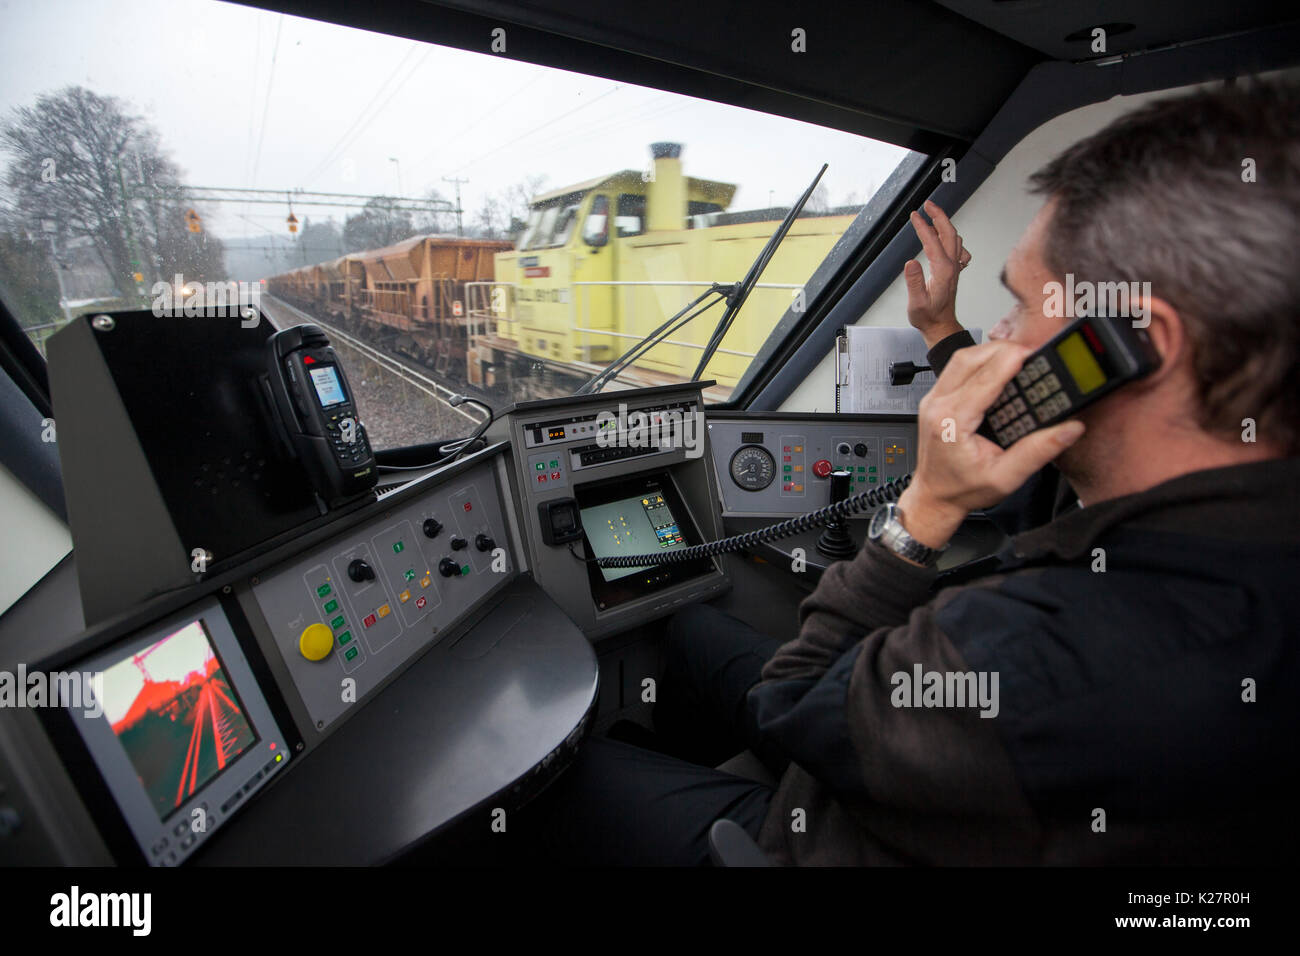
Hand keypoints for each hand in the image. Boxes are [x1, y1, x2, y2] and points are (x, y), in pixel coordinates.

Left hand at [896, 341, 1086, 549]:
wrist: (935, 498)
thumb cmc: (962, 489)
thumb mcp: (1006, 477)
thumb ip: (1039, 451)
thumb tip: (1069, 429)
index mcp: (952, 421)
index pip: (984, 378)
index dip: (1010, 360)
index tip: (1032, 353)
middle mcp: (938, 405)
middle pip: (969, 358)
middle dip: (1002, 350)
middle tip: (1030, 355)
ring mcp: (933, 399)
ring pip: (960, 358)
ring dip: (989, 352)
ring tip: (1017, 359)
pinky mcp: (935, 398)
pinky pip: (956, 368)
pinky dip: (979, 362)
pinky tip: (997, 370)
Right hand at [903, 200, 971, 348]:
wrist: (941, 326)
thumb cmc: (929, 317)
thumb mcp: (916, 303)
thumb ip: (914, 282)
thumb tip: (911, 263)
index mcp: (943, 271)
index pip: (932, 241)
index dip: (922, 226)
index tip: (914, 216)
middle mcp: (952, 266)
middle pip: (949, 233)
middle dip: (938, 216)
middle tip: (928, 205)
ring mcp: (954, 268)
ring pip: (954, 238)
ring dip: (944, 224)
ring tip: (933, 215)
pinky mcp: (954, 271)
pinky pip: (957, 248)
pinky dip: (951, 237)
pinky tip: (945, 238)